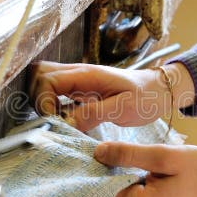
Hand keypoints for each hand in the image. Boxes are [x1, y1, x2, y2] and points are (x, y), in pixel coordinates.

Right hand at [30, 61, 194, 131]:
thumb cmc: (146, 97)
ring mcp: (78, 80)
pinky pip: (56, 92)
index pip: (46, 78)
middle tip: (50, 119)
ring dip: (43, 101)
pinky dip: (53, 105)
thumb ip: (94, 114)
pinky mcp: (80, 90)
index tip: (54, 120)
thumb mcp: (123, 108)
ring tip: (57, 121)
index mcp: (86, 74)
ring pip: (44, 80)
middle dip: (36, 96)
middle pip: (39, 73)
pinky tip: (65, 120)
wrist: (160, 90)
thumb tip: (67, 123)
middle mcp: (78, 73)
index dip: (42, 100)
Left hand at [94, 141, 196, 196]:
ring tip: (117, 164)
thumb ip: (129, 154)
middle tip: (104, 156)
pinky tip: (128, 176)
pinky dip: (120, 196)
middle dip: (99, 181)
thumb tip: (98, 152)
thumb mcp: (165, 156)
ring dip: (109, 189)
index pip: (99, 190)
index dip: (94, 170)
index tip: (94, 152)